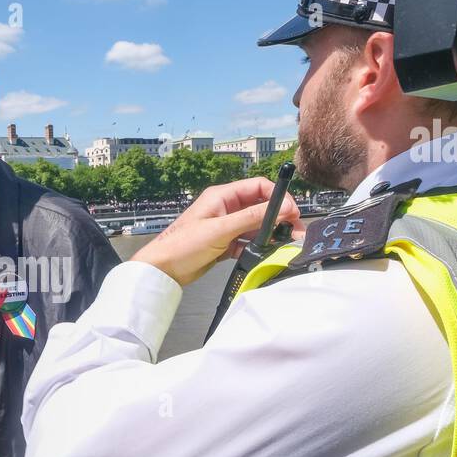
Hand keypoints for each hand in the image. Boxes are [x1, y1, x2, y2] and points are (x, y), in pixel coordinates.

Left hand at [131, 178, 303, 285]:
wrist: (162, 270)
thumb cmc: (182, 245)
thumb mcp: (221, 230)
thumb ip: (251, 218)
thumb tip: (281, 208)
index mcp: (222, 196)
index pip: (258, 187)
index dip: (277, 196)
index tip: (292, 211)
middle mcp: (225, 208)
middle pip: (260, 206)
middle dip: (279, 217)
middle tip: (294, 231)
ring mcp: (225, 226)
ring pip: (255, 225)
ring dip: (270, 234)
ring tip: (285, 245)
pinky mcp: (224, 243)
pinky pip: (247, 241)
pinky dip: (257, 246)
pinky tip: (264, 254)